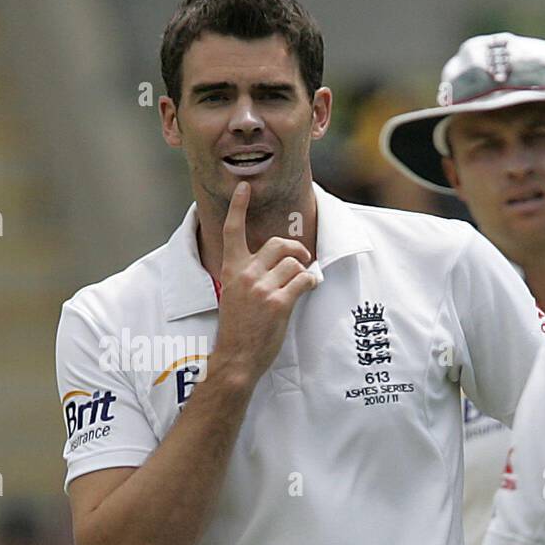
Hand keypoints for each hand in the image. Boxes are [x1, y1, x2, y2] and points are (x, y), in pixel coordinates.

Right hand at [210, 181, 318, 382]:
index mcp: (232, 269)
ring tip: (304, 281)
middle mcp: (246, 274)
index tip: (244, 188)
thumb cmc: (239, 327)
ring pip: (295, 263)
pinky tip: (310, 287)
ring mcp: (262, 288)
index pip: (233, 230)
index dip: (238, 206)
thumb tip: (276, 262)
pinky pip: (304, 280)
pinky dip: (312, 282)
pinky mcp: (279, 302)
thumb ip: (248, 274)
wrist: (236, 357)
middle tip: (303, 258)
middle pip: (279, 244)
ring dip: (305, 270)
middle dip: (297, 249)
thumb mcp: (233, 293)